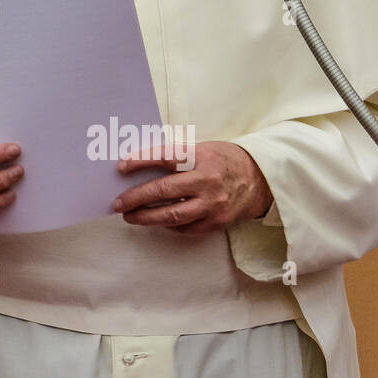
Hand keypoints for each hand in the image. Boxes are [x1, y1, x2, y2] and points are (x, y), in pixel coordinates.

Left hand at [112, 140, 272, 234]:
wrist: (260, 180)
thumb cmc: (224, 161)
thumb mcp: (203, 149)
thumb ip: (177, 158)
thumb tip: (140, 168)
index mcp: (202, 156)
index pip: (165, 157)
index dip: (141, 161)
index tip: (121, 167)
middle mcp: (207, 181)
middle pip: (163, 190)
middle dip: (135, 197)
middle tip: (118, 203)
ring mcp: (213, 204)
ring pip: (171, 215)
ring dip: (146, 217)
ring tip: (130, 216)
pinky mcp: (217, 222)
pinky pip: (185, 228)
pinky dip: (168, 225)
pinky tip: (157, 221)